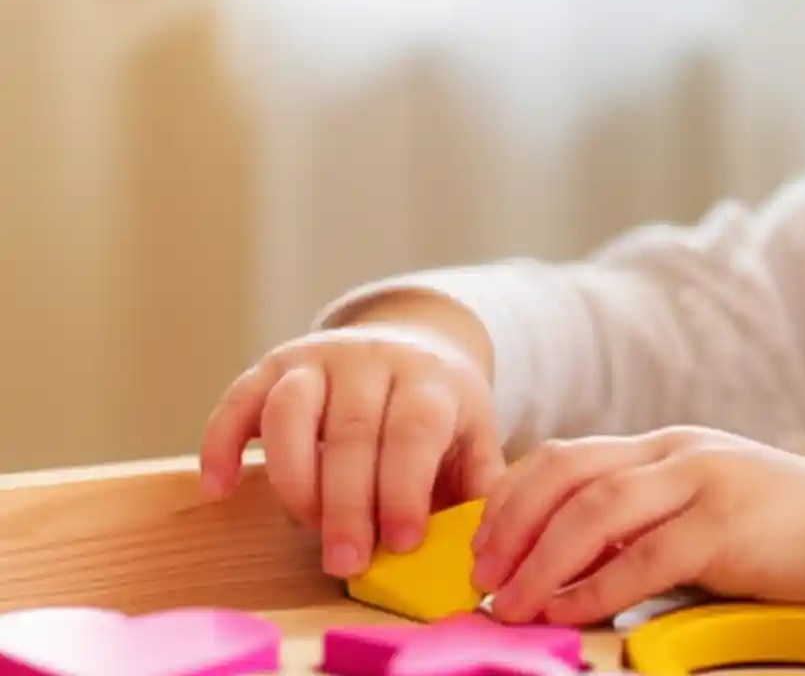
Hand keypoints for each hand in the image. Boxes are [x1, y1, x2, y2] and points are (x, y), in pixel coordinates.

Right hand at [199, 323, 504, 576]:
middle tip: (347, 562)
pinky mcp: (272, 365)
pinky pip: (237, 400)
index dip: (404, 489)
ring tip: (306, 529)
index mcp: (428, 381)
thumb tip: (485, 543)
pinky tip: (220, 489)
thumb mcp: (475, 436)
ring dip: (293, 479)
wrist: (413, 342)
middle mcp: (372, 360)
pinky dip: (221, 443)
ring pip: (290, 411)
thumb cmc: (441, 411)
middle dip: (347, 504)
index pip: (413, 430)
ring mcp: (317, 359)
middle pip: (351, 431)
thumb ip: (479, 485)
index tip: (401, 543)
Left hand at [470, 426, 804, 624]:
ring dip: (543, 561)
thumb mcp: (701, 506)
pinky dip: (597, 587)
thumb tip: (571, 558)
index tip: (484, 544)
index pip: (567, 456)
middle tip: (484, 575)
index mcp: (663, 446)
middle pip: (568, 473)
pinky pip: (644, 556)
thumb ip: (645, 518)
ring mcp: (702, 482)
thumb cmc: (777, 528)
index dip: (514, 498)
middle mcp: (675, 452)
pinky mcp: (727, 524)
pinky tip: (570, 610)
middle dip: (513, 524)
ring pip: (596, 511)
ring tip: (513, 602)